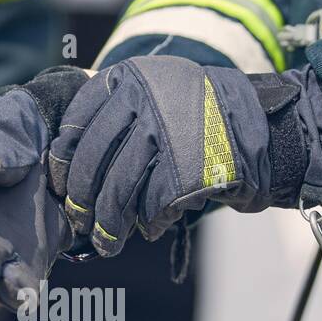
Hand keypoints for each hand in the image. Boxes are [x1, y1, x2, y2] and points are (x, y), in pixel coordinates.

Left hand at [48, 56, 313, 256]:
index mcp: (131, 78)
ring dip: (108, 223)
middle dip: (81, 199)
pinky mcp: (185, 170)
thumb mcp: (157, 91)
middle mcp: (144, 102)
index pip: (78, 122)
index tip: (59, 183)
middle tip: (79, 220)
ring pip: (117, 190)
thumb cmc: (201, 116)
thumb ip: (116, 115)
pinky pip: (151, 206)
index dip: (63, 159)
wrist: (262, 126)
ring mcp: (165, 136)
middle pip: (92, 161)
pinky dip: (148, 223)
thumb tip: (67, 165)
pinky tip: (150, 228)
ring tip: (107, 242)